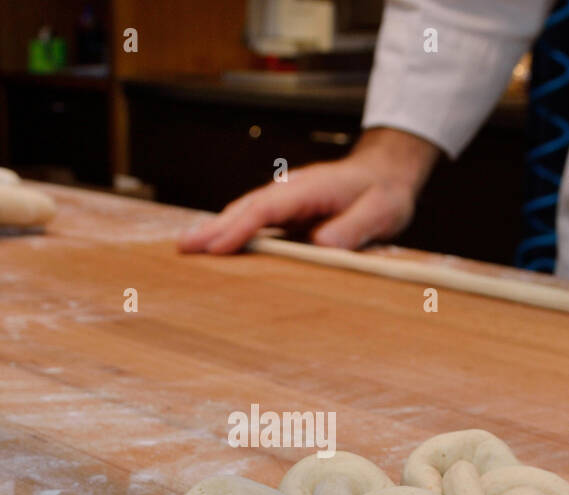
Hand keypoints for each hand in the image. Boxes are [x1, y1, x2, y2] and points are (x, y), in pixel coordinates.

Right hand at [177, 127, 440, 254]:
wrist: (386, 173)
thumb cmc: (384, 193)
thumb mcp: (381, 211)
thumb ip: (354, 227)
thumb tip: (321, 245)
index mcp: (310, 189)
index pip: (267, 209)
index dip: (241, 228)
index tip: (218, 246)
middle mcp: (291, 191)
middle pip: (246, 208)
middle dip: (213, 227)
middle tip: (182, 247)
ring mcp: (286, 200)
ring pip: (245, 213)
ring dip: (216, 229)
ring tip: (186, 247)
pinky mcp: (287, 211)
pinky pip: (254, 220)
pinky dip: (231, 231)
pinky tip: (213, 245)